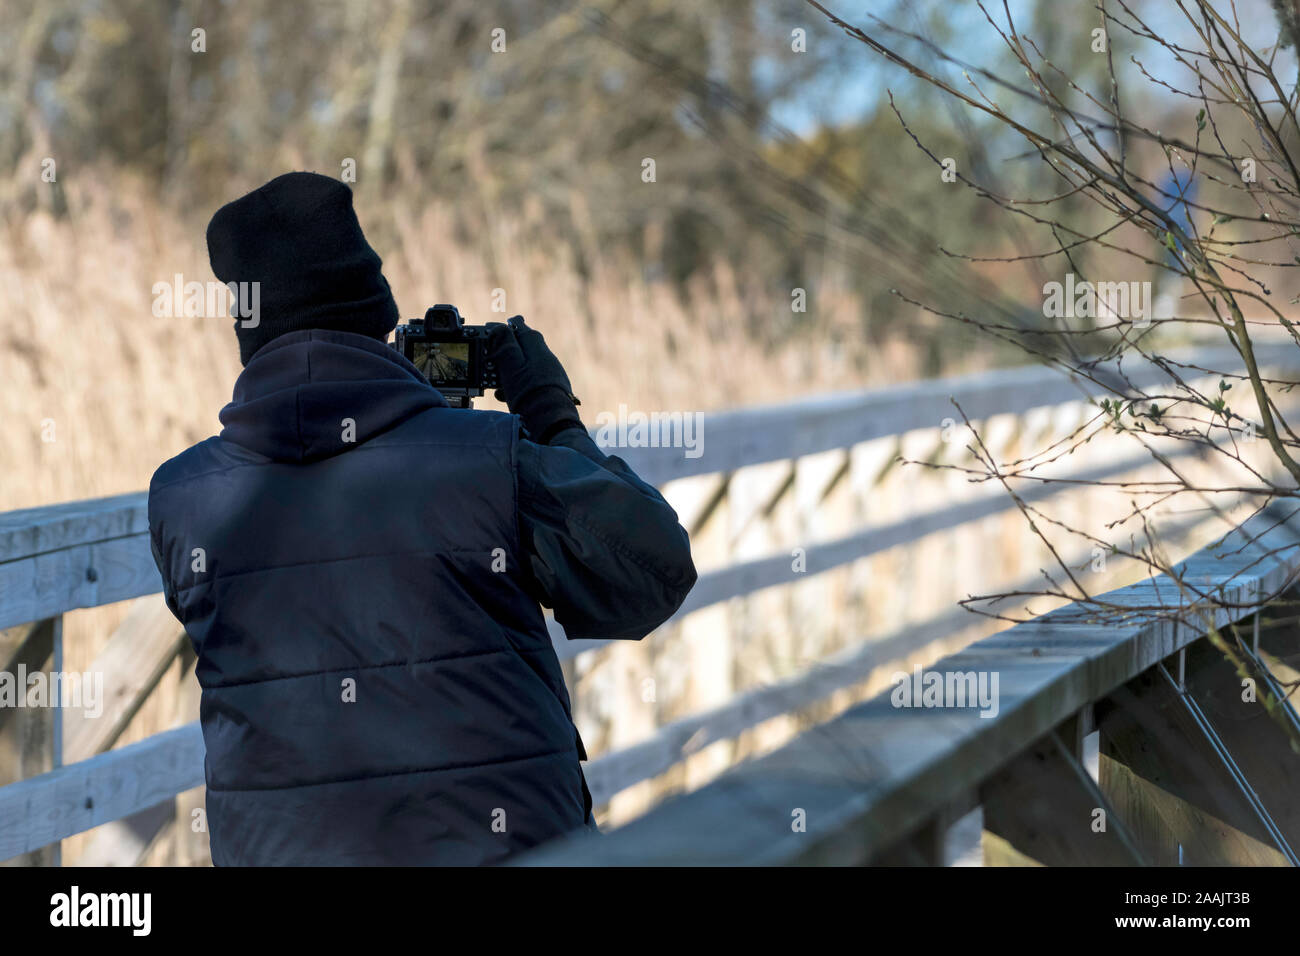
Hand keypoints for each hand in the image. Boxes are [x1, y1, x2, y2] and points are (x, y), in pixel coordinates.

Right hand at [484, 315, 582, 442]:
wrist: (549, 420)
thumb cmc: (529, 391)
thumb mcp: (510, 364)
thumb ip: (504, 344)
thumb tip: (499, 327)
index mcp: (535, 344)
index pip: (518, 325)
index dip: (502, 328)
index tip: (491, 331)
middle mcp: (545, 355)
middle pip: (520, 347)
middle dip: (503, 353)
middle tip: (489, 360)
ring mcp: (549, 372)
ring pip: (523, 365)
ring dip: (508, 371)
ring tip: (494, 382)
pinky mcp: (550, 387)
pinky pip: (529, 381)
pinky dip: (516, 384)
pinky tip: (505, 394)